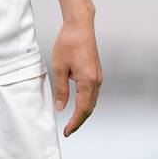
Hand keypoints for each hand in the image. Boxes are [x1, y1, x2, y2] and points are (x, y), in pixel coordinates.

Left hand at [52, 16, 101, 136]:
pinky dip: (86, 102)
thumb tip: (61, 107)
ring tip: (72, 121)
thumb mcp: (59, 68)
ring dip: (83, 112)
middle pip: (90, 108)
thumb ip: (61, 90)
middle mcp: (96, 81)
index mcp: (88, 82)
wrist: (80, 26)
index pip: (82, 109)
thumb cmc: (69, 43)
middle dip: (79, 120)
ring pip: (92, 101)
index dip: (74, 123)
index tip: (67, 132)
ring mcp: (98, 77)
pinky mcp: (96, 73)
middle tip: (68, 130)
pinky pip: (92, 93)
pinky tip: (77, 104)